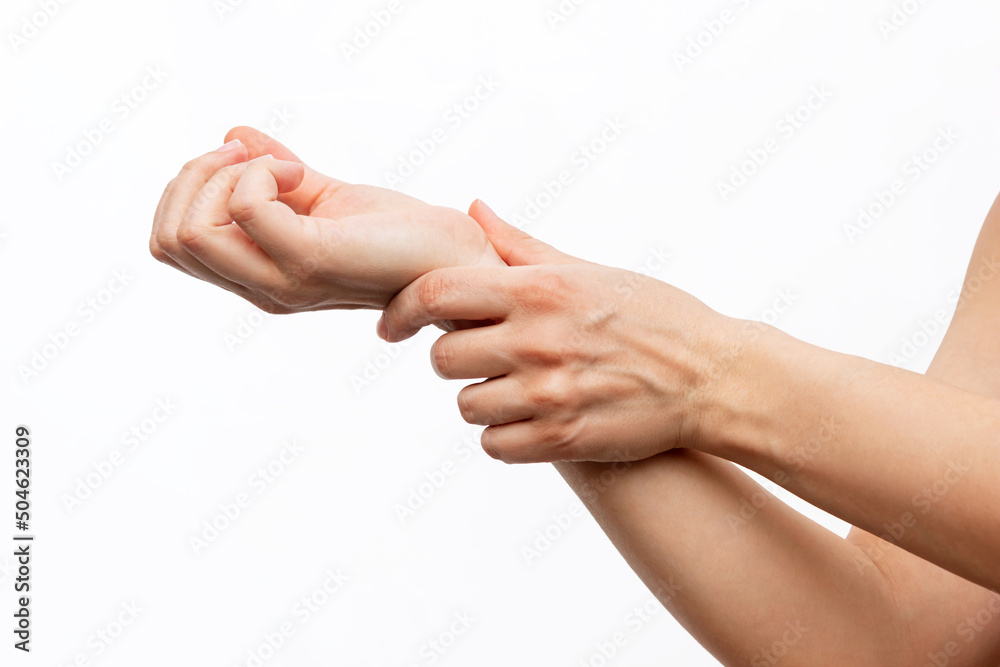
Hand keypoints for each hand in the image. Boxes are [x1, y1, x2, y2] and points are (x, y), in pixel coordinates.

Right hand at [150, 127, 503, 312]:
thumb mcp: (325, 196)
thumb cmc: (399, 233)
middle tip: (257, 160)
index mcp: (258, 277)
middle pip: (168, 239)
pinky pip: (247, 206)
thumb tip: (234, 134)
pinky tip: (304, 176)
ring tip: (283, 168)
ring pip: (189, 230)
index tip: (248, 163)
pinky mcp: (313, 261)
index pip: (170, 244)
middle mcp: (263, 289)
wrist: (458, 259)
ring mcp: (283, 282)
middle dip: (196, 178)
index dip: (191, 189)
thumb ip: (277, 171)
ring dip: (222, 175)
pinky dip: (263, 171)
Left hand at [379, 203, 738, 462]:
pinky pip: (493, 444)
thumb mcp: (587, 269)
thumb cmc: (653, 314)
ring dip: (481, 397)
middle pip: (441, 357)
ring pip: (465, 404)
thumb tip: (472, 209)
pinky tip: (530, 419)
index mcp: (539, 288)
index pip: (435, 292)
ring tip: (516, 387)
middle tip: (483, 354)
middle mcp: (537, 339)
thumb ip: (520, 246)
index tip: (394, 323)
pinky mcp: (564, 440)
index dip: (402, 309)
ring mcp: (549, 394)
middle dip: (454, 356)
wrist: (715, 378)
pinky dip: (504, 435)